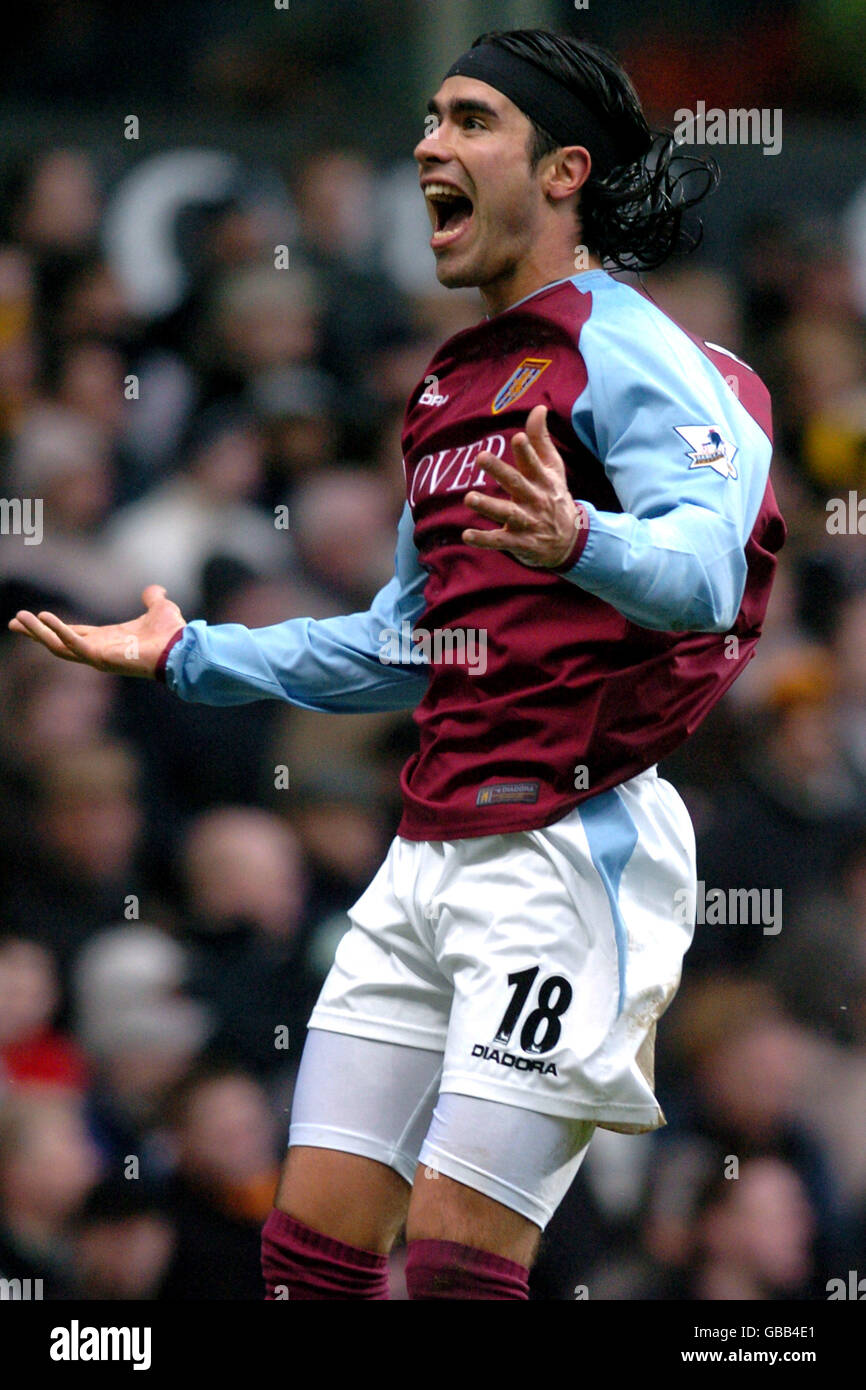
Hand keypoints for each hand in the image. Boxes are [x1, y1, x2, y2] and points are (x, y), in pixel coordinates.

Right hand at [7, 585, 185, 678]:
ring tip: (17, 619)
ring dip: (37, 633)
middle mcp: (98, 649)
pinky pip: (73, 644)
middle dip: (35, 633)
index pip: (73, 633)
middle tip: (12, 622)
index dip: (53, 626)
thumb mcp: (159, 608)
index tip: (33, 617)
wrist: (182, 648)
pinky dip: (58, 631)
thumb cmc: (172, 634)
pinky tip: (43, 618)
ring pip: (58, 647)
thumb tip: (154, 590)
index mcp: (107, 639)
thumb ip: (153, 599)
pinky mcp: (100, 658)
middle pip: (58, 643)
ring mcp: (98, 656)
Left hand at [462, 405, 581, 567]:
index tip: (518, 438)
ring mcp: (528, 522)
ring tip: (469, 498)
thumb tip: (538, 408)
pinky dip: (484, 540)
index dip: (527, 451)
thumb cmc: (554, 496)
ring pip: (507, 513)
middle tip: (480, 457)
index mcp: (543, 480)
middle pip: (516, 484)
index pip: (534, 463)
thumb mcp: (553, 468)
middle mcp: (535, 500)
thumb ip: (541, 439)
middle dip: (499, 471)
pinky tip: (466, 535)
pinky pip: (500, 541)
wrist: (570, 540)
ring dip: (488, 506)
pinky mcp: (520, 542)